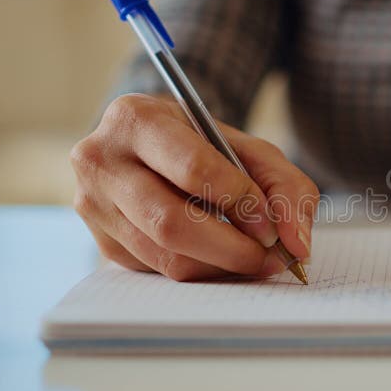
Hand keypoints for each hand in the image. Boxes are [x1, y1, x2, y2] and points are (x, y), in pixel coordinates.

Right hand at [71, 94, 318, 280]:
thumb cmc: (205, 147)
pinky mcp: (102, 241)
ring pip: (165, 256)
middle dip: (232, 248)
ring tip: (253, 259)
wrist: (153, 151)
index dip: (240, 202)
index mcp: (136, 118)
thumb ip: (286, 187)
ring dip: (220, 267)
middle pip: (171, 222)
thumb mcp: (250, 150)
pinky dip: (201, 271)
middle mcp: (101, 160)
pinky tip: (219, 257)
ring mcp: (93, 204)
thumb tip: (297, 244)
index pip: (192, 169)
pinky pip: (158, 270)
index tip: (272, 227)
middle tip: (269, 256)